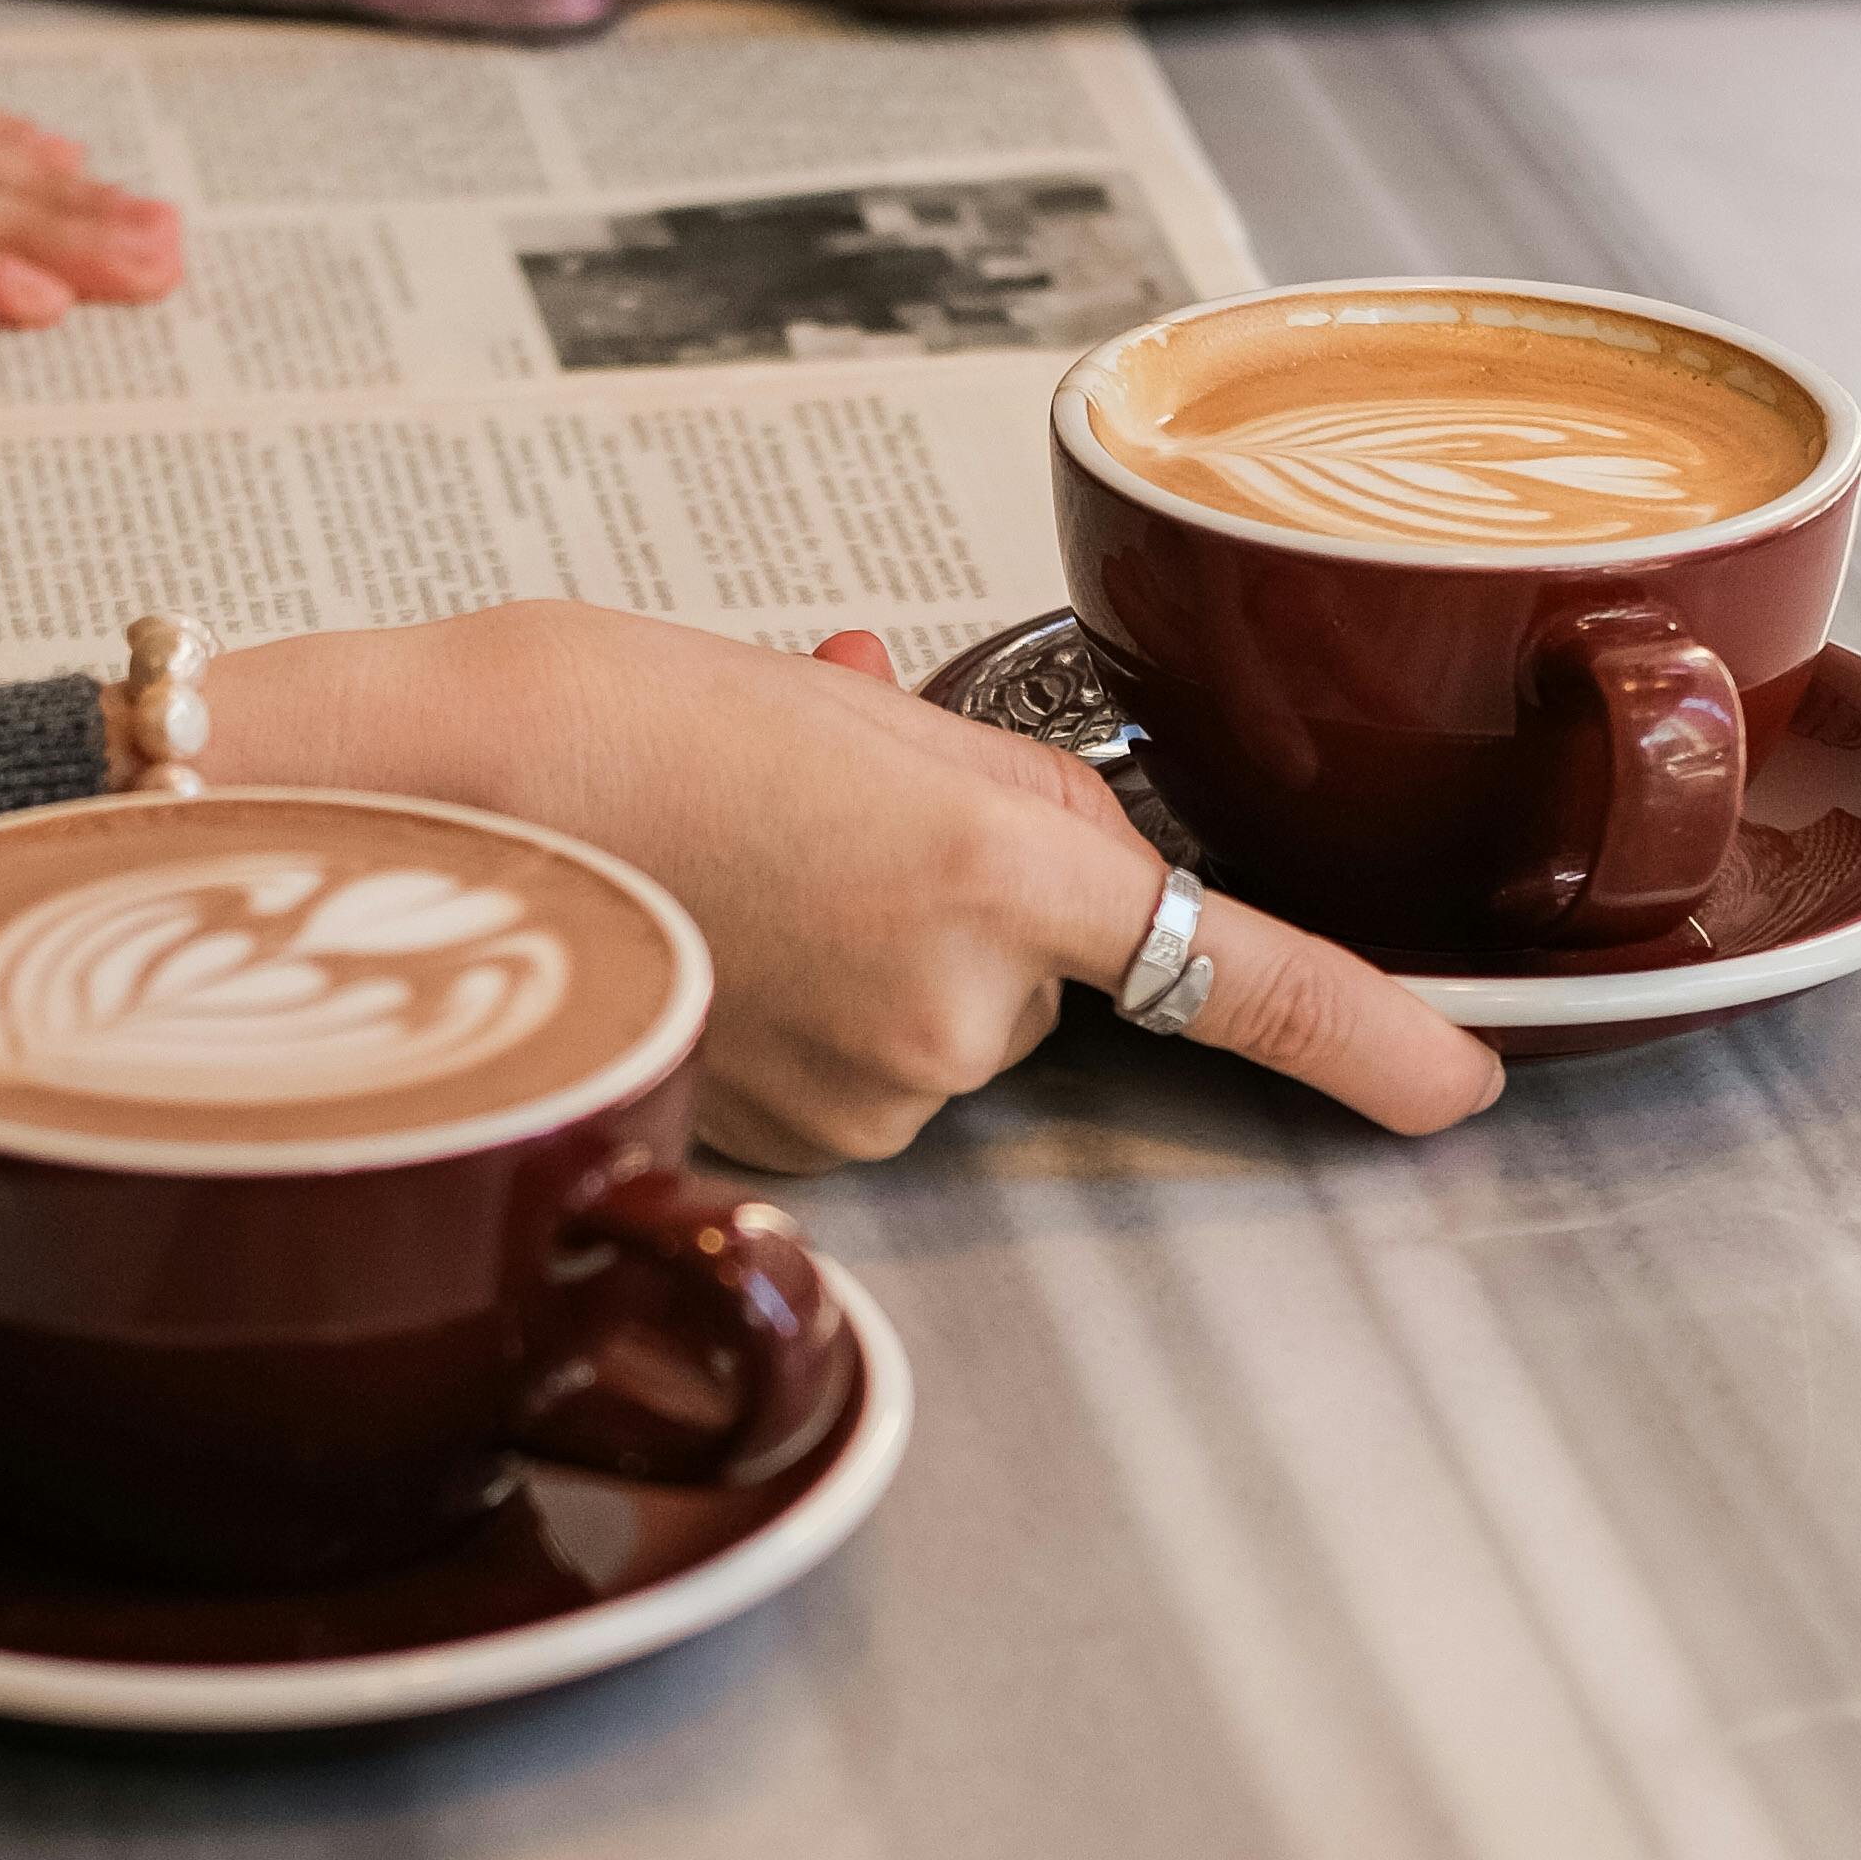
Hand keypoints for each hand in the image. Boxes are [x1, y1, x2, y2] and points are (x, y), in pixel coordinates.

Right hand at [210, 603, 1503, 1168]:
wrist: (400, 816)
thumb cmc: (588, 720)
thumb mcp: (832, 707)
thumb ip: (975, 777)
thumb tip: (1033, 826)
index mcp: (993, 860)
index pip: (1229, 965)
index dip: (1360, 1034)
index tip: (1459, 1088)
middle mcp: (950, 1011)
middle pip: (1036, 973)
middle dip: (962, 901)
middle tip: (813, 816)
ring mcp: (862, 1101)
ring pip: (936, 1033)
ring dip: (867, 957)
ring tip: (725, 869)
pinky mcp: (776, 1151)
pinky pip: (845, 1086)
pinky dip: (795, 1021)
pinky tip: (697, 945)